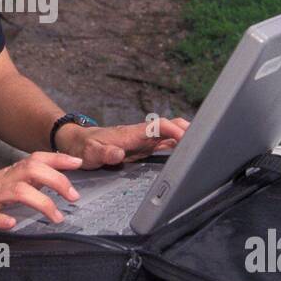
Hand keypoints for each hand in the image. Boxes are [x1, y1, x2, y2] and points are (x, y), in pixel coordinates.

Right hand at [0, 151, 84, 232]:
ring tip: (55, 216)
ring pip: (16, 191)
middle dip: (56, 180)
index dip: (57, 159)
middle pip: (31, 170)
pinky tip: (11, 225)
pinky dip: (0, 219)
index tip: (78, 162)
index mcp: (3, 176)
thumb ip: (17, 187)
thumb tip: (45, 188)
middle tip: (73, 196)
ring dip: (40, 202)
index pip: (34, 160)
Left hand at [56, 117, 190, 169]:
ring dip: (184, 136)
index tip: (185, 137)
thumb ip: (104, 153)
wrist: (76, 142)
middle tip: (203, 138)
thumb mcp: (90, 152)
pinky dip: (176, 144)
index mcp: (130, 133)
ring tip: (202, 144)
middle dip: (185, 129)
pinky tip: (186, 150)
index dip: (172, 130)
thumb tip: (118, 154)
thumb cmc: (83, 147)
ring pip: (168, 134)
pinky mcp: (141, 147)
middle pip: (168, 126)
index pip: (156, 126)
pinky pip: (162, 143)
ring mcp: (142, 140)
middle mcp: (139, 134)